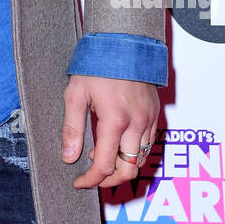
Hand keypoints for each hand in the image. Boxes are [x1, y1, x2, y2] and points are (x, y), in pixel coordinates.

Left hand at [61, 74, 158, 188]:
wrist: (124, 41)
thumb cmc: (97, 64)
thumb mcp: (75, 94)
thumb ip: (72, 128)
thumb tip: (69, 157)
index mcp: (115, 121)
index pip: (104, 166)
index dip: (89, 180)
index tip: (78, 182)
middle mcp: (137, 124)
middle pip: (128, 170)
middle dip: (108, 179)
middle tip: (91, 176)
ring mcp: (149, 119)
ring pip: (141, 159)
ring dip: (121, 166)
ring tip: (100, 156)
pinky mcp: (155, 114)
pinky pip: (148, 144)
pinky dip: (132, 152)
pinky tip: (116, 143)